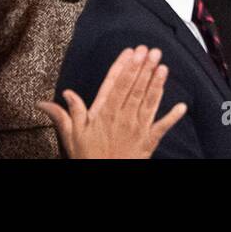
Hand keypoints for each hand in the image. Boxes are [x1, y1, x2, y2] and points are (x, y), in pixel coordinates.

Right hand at [37, 46, 186, 158]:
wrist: (103, 180)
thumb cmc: (88, 157)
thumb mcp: (72, 136)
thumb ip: (65, 115)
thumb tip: (47, 100)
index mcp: (104, 114)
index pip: (116, 85)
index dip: (124, 67)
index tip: (131, 51)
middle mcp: (122, 118)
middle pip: (134, 89)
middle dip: (143, 68)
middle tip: (152, 50)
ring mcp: (137, 129)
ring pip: (148, 102)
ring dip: (157, 83)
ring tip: (163, 66)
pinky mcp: (148, 141)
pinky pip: (162, 127)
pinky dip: (172, 117)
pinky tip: (182, 106)